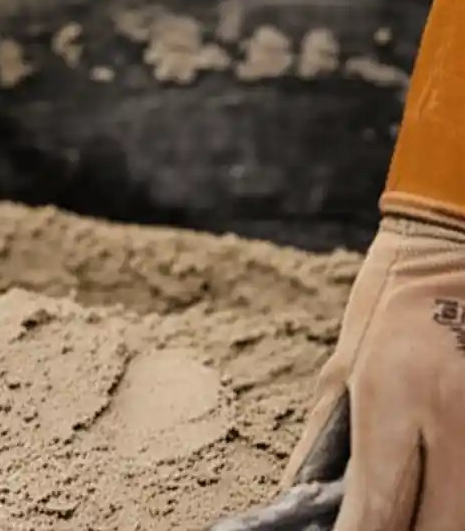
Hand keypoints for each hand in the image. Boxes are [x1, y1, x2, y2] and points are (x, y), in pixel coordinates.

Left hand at [282, 218, 464, 529]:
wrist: (451, 246)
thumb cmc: (388, 307)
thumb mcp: (342, 369)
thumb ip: (325, 442)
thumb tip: (300, 499)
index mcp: (392, 400)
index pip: (378, 507)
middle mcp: (450, 417)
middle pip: (440, 527)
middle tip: (386, 529)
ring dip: (440, 520)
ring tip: (414, 513)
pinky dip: (460, 498)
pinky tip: (443, 494)